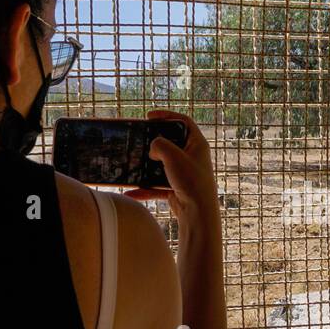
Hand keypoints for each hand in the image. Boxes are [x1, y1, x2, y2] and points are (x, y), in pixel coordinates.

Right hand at [125, 109, 218, 228]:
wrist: (197, 213)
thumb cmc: (191, 181)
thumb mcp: (173, 156)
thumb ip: (160, 144)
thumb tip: (153, 148)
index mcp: (197, 144)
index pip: (183, 122)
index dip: (167, 115)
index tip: (150, 116)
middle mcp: (192, 157)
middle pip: (170, 143)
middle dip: (154, 142)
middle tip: (140, 139)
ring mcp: (184, 173)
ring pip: (161, 164)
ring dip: (147, 165)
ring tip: (133, 162)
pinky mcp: (176, 188)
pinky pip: (157, 186)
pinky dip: (145, 189)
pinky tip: (131, 192)